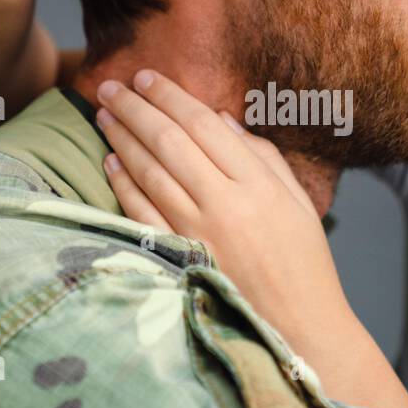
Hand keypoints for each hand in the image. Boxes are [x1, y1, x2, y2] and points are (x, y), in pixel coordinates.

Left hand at [92, 70, 353, 345]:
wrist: (300, 330)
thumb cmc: (304, 265)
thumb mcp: (298, 203)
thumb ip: (263, 157)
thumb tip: (222, 122)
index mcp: (259, 184)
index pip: (204, 125)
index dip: (171, 97)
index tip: (147, 78)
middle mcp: (226, 204)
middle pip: (169, 141)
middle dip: (136, 109)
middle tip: (110, 88)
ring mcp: (199, 233)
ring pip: (150, 173)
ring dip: (122, 140)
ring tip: (104, 116)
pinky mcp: (180, 260)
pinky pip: (142, 215)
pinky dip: (123, 185)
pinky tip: (110, 162)